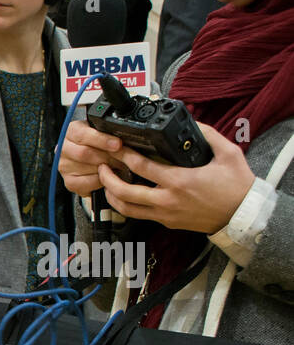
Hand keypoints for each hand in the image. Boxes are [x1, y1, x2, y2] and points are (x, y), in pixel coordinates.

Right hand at [59, 120, 132, 196]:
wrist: (88, 157)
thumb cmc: (97, 143)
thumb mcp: (100, 130)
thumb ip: (108, 132)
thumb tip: (125, 137)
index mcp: (70, 131)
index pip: (82, 135)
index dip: (102, 140)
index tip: (117, 144)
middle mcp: (63, 148)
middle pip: (84, 153)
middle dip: (108, 156)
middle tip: (124, 158)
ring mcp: (64, 166)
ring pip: (87, 168)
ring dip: (107, 169)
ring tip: (119, 166)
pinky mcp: (69, 182)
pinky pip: (88, 182)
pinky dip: (101, 180)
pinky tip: (107, 176)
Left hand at [95, 123, 255, 234]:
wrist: (242, 215)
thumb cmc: (236, 185)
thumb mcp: (228, 153)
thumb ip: (208, 134)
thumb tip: (191, 122)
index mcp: (180, 181)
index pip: (141, 167)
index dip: (124, 155)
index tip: (116, 145)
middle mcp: (167, 200)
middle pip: (124, 192)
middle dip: (107, 177)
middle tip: (102, 165)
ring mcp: (165, 214)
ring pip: (126, 208)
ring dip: (111, 195)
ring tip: (106, 181)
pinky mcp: (166, 223)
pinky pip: (139, 215)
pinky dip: (126, 205)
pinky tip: (123, 195)